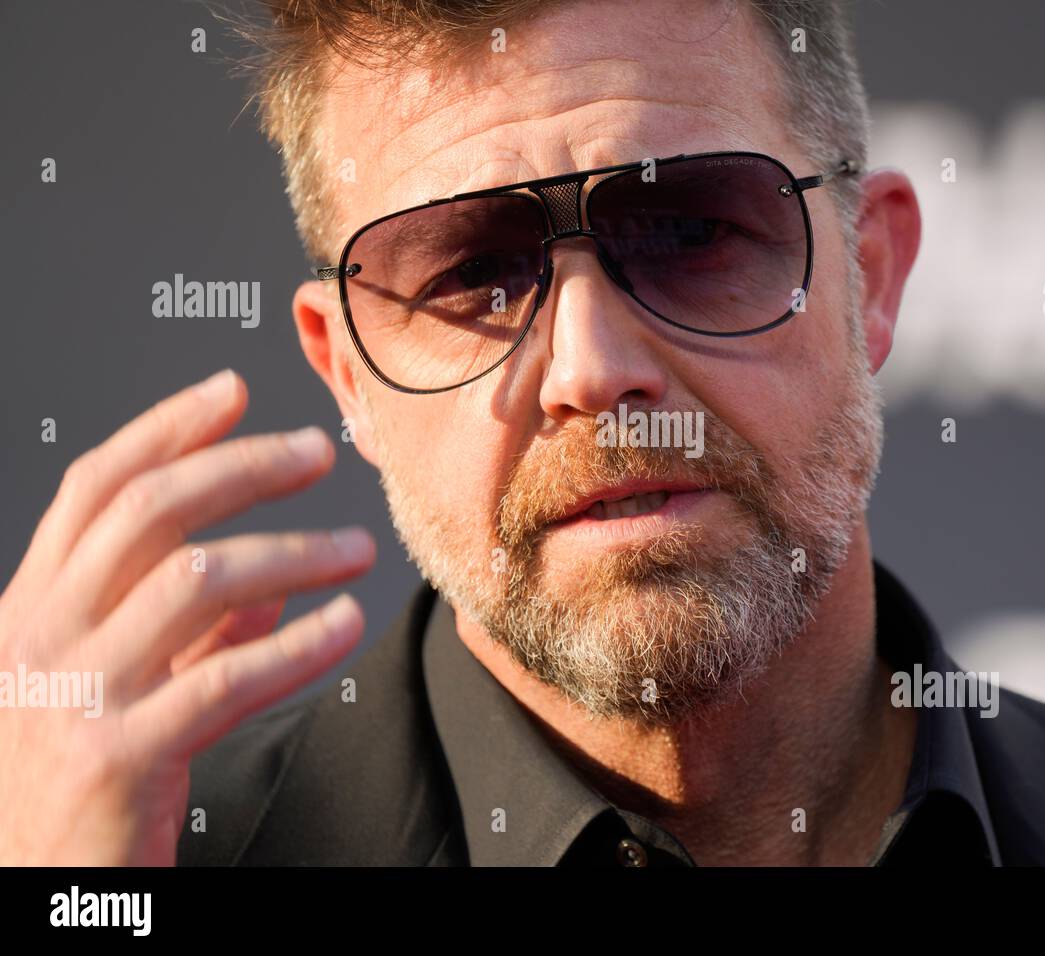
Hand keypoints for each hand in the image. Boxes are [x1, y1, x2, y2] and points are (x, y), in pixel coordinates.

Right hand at [0, 369, 374, 864]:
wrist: (33, 896)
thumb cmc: (78, 792)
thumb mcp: (115, 691)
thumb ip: (185, 634)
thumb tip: (269, 586)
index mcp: (33, 611)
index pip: (95, 488)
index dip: (165, 428)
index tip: (231, 391)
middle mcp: (41, 638)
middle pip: (149, 511)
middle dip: (242, 467)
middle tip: (318, 452)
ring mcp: (73, 695)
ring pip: (196, 580)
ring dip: (292, 553)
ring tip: (357, 549)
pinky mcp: (116, 757)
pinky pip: (225, 678)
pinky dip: (298, 645)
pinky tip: (347, 624)